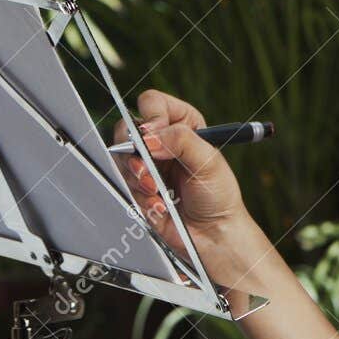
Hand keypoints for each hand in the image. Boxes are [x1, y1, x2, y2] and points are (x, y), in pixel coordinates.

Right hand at [112, 89, 256, 287]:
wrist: (213, 235)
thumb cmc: (219, 197)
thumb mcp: (209, 161)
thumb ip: (181, 140)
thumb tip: (150, 135)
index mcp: (183, 126)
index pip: (153, 103)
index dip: (151, 117)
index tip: (155, 136)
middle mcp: (161, 143)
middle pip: (126, 129)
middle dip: (136, 152)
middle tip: (149, 170)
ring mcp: (147, 166)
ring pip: (120, 158)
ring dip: (139, 178)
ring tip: (160, 193)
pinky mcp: (137, 189)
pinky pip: (123, 185)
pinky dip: (140, 197)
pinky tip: (160, 206)